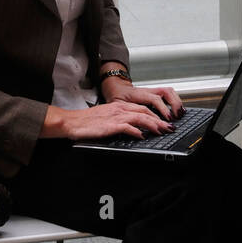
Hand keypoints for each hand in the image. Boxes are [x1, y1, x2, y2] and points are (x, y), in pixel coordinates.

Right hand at [62, 98, 181, 140]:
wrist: (72, 122)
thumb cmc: (86, 122)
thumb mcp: (106, 117)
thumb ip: (119, 120)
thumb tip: (133, 128)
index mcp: (118, 106)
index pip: (142, 107)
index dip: (155, 114)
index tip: (163, 121)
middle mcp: (119, 109)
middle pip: (145, 111)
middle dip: (159, 119)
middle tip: (169, 127)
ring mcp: (115, 116)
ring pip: (140, 117)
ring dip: (154, 124)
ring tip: (162, 131)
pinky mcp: (110, 125)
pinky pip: (128, 127)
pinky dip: (137, 131)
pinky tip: (143, 136)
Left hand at [100, 78, 184, 123]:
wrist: (116, 87)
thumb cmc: (116, 98)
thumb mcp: (117, 107)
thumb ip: (126, 114)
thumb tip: (134, 127)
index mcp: (138, 94)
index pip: (154, 99)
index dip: (163, 109)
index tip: (168, 118)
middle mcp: (147, 91)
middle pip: (166, 92)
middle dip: (174, 104)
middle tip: (177, 117)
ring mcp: (152, 90)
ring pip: (169, 91)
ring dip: (177, 101)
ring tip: (180, 113)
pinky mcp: (155, 92)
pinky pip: (169, 93)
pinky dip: (175, 100)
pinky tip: (177, 109)